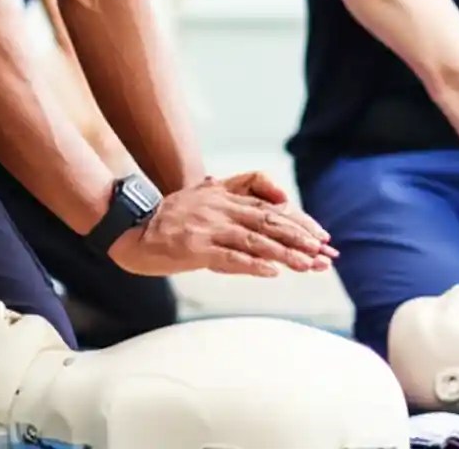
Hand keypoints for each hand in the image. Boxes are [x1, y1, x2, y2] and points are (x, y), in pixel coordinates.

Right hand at [109, 178, 336, 276]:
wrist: (132, 228)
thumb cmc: (170, 216)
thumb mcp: (205, 191)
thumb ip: (239, 187)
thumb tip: (278, 196)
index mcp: (225, 195)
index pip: (271, 206)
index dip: (299, 221)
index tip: (322, 237)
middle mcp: (220, 208)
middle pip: (270, 221)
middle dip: (302, 239)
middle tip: (326, 255)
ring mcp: (208, 227)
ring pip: (256, 240)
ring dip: (286, 254)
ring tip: (310, 266)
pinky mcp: (195, 248)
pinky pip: (230, 256)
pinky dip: (253, 264)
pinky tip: (273, 271)